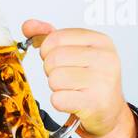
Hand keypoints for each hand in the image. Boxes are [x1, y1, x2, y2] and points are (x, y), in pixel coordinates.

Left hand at [20, 19, 137, 137]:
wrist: (109, 112)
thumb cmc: (90, 80)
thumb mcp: (75, 52)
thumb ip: (50, 36)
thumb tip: (28, 26)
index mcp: (100, 41)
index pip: (55, 38)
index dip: (47, 50)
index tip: (59, 60)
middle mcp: (105, 58)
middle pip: (53, 58)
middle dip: (50, 70)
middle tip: (65, 77)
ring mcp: (102, 81)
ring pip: (54, 78)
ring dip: (56, 87)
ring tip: (71, 89)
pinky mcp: (95, 103)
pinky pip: (58, 99)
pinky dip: (59, 101)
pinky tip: (72, 101)